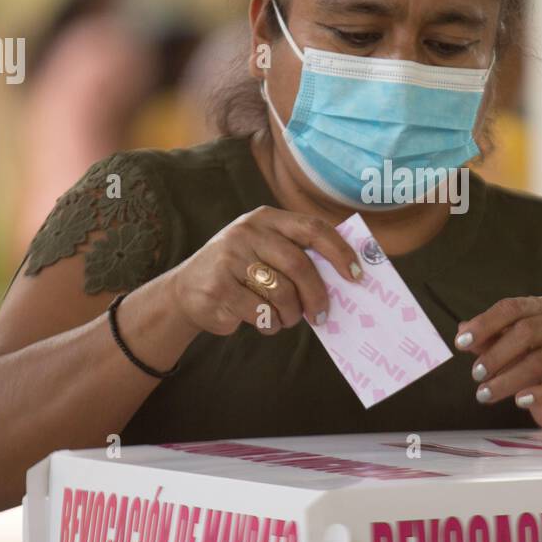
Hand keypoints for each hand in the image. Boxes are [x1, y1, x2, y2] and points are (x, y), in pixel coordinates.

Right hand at [168, 206, 362, 335]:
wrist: (185, 291)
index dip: (339, 252)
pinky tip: (263, 321)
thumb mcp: (264, 251)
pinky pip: (260, 311)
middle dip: (317, 295)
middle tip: (322, 315)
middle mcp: (247, 232)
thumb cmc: (240, 272)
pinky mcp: (219, 287)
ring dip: (290, 314)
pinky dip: (269, 323)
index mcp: (266, 218)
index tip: (356, 275)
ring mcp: (229, 258)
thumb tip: (345, 277)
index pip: (313, 228)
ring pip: (281, 293)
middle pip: (299, 265)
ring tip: (287, 319)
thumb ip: (297, 255)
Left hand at [455, 296, 541, 431]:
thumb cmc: (536, 363)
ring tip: (485, 394)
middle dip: (496, 354)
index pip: (511, 308)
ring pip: (540, 361)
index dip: (484, 324)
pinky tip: (519, 401)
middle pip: (526, 331)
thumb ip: (487, 339)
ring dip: (507, 379)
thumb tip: (462, 331)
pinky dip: (539, 393)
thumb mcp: (509, 349)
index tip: (461, 343)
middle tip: (476, 374)